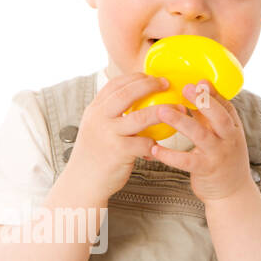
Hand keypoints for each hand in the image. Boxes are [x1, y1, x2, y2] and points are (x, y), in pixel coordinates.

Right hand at [67, 73, 177, 200]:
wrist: (81, 183)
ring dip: (163, 111)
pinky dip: (155, 143)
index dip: (135, 77)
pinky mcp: (118, 152)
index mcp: (94, 110)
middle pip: (128, 93)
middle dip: (150, 85)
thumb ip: (110, 115)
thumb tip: (134, 101)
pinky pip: (144, 143)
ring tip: (179, 109)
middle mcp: (99, 119)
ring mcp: (108, 134)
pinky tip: (158, 146)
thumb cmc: (93, 157)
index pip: (115, 84)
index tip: (151, 77)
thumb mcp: (95, 128)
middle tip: (166, 84)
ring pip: (141, 117)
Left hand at [146, 79, 253, 203]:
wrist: (232, 192)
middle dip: (203, 100)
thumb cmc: (221, 158)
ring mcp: (219, 154)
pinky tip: (155, 149)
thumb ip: (206, 116)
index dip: (213, 92)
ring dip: (181, 122)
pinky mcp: (207, 170)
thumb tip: (191, 90)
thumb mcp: (219, 135)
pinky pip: (187, 161)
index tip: (199, 80)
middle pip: (219, 116)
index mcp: (232, 126)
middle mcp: (229, 138)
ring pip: (201, 135)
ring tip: (162, 112)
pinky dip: (171, 155)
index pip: (225, 105)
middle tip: (185, 87)